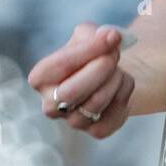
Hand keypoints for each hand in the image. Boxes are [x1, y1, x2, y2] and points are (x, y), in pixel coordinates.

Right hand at [27, 22, 134, 139]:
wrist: (108, 74)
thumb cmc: (91, 53)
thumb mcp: (86, 36)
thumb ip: (94, 34)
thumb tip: (111, 37)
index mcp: (41, 78)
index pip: (58, 66)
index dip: (87, 50)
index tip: (112, 36)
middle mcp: (50, 105)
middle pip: (72, 92)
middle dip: (100, 68)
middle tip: (115, 53)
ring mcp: (73, 122)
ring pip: (96, 101)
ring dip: (115, 78)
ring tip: (118, 66)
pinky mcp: (96, 131)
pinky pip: (114, 113)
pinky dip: (125, 92)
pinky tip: (122, 82)